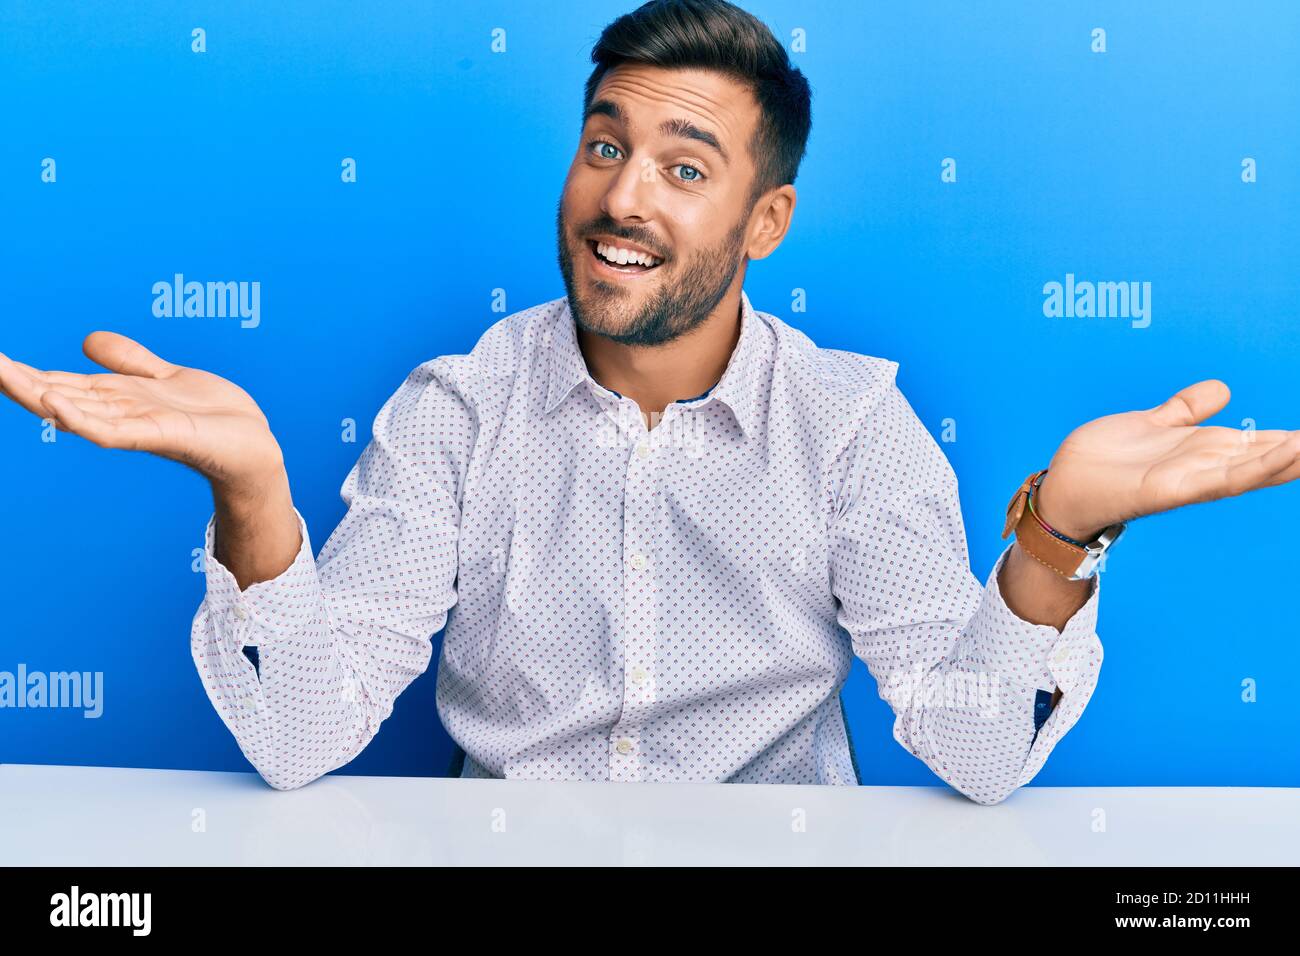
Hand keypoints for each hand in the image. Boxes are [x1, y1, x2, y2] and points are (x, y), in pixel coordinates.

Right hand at [0, 331, 282, 489]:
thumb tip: (87, 340)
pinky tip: (57, 406)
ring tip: (1, 373)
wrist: (254, 447)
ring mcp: (138, 427)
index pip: (58, 381)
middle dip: (16, 379)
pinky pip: (115, 432)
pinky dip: (85, 420)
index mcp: (116, 398)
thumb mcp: (165, 377)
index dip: (21, 370)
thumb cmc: (214, 418)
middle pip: (56, 394)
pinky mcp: (163, 436)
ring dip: (37, 394)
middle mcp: (119, 414)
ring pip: (76, 411)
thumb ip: (130, 361)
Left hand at [1035, 379, 1299, 539]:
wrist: (1064, 488)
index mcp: (1202, 449)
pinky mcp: (1172, 489)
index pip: (1261, 442)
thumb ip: (1187, 409)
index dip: (1292, 438)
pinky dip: (1258, 467)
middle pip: (1266, 457)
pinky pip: (1223, 479)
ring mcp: (1190, 480)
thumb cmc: (1105, 461)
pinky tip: (1289, 454)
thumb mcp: (1154, 423)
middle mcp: (1203, 466)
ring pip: (1254, 469)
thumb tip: (1223, 389)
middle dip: (1299, 452)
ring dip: (1290, 458)